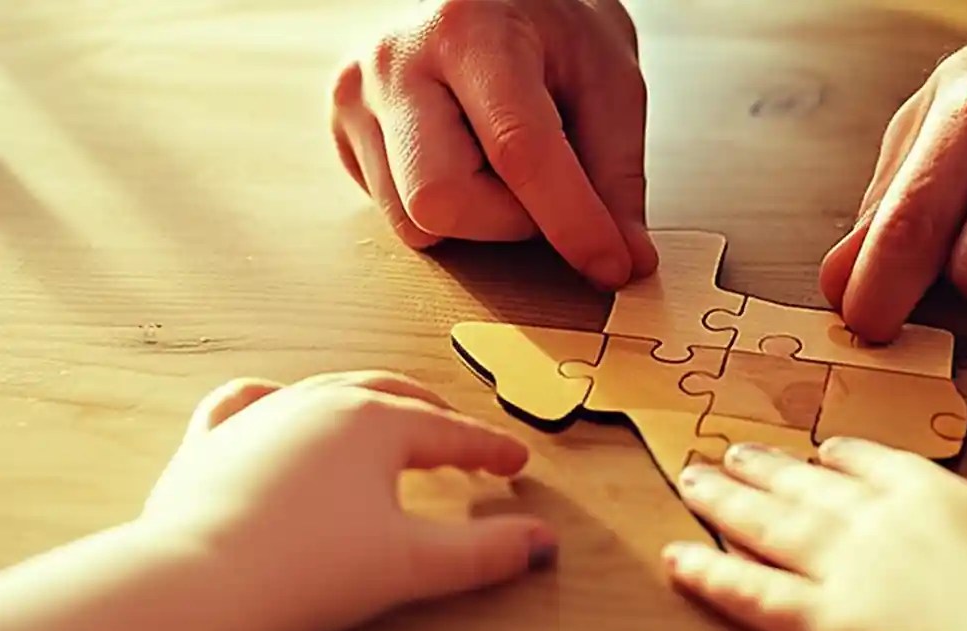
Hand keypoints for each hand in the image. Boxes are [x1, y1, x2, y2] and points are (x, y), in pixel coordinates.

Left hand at [141, 370, 555, 630]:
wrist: (197, 582)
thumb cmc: (306, 568)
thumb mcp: (412, 563)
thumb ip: (483, 552)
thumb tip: (542, 543)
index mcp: (374, 422)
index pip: (451, 432)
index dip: (490, 447)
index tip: (516, 461)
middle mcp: (319, 401)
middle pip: (394, 395)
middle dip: (434, 415)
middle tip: (461, 440)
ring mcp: (261, 415)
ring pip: (327, 390)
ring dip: (368, 403)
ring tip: (389, 422)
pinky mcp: (212, 440)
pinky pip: (247, 402)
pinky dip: (276, 402)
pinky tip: (281, 408)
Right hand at [330, 0, 656, 288]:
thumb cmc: (550, 29)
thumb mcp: (608, 82)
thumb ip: (617, 176)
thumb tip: (625, 261)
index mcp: (471, 30)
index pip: (519, 150)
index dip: (570, 220)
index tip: (609, 266)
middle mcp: (397, 60)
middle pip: (441, 200)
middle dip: (507, 220)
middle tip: (543, 186)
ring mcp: (357, 94)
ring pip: (416, 222)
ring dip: (479, 217)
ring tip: (498, 161)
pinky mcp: (340, 128)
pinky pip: (396, 216)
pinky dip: (447, 210)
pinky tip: (463, 157)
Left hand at [662, 439, 966, 630]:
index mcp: (933, 493)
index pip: (872, 463)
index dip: (839, 457)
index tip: (818, 451)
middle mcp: (878, 519)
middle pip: (806, 486)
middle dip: (765, 467)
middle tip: (730, 450)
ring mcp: (847, 567)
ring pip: (768, 524)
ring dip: (725, 499)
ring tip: (691, 478)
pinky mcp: (826, 622)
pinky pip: (754, 593)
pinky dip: (711, 574)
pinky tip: (678, 556)